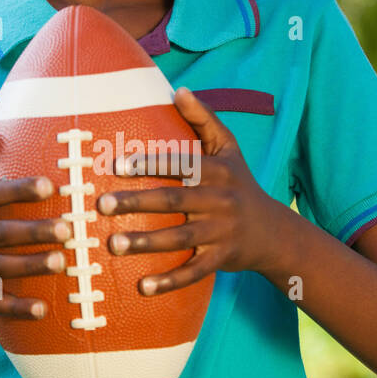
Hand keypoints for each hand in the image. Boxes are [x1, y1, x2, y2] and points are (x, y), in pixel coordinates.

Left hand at [95, 86, 280, 294]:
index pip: (180, 164)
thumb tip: (178, 89)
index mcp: (217, 171)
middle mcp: (220, 200)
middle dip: (137, 202)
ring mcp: (221, 232)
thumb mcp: (229, 149)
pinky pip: (194, 272)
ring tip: (113, 244)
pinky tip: (142, 288)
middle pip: (174, 200)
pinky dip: (169, 281)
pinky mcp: (221, 260)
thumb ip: (204, 119)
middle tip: (102, 204)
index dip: (149, 162)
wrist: (274, 231)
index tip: (116, 164)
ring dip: (146, 242)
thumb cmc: (240, 183)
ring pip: (180, 238)